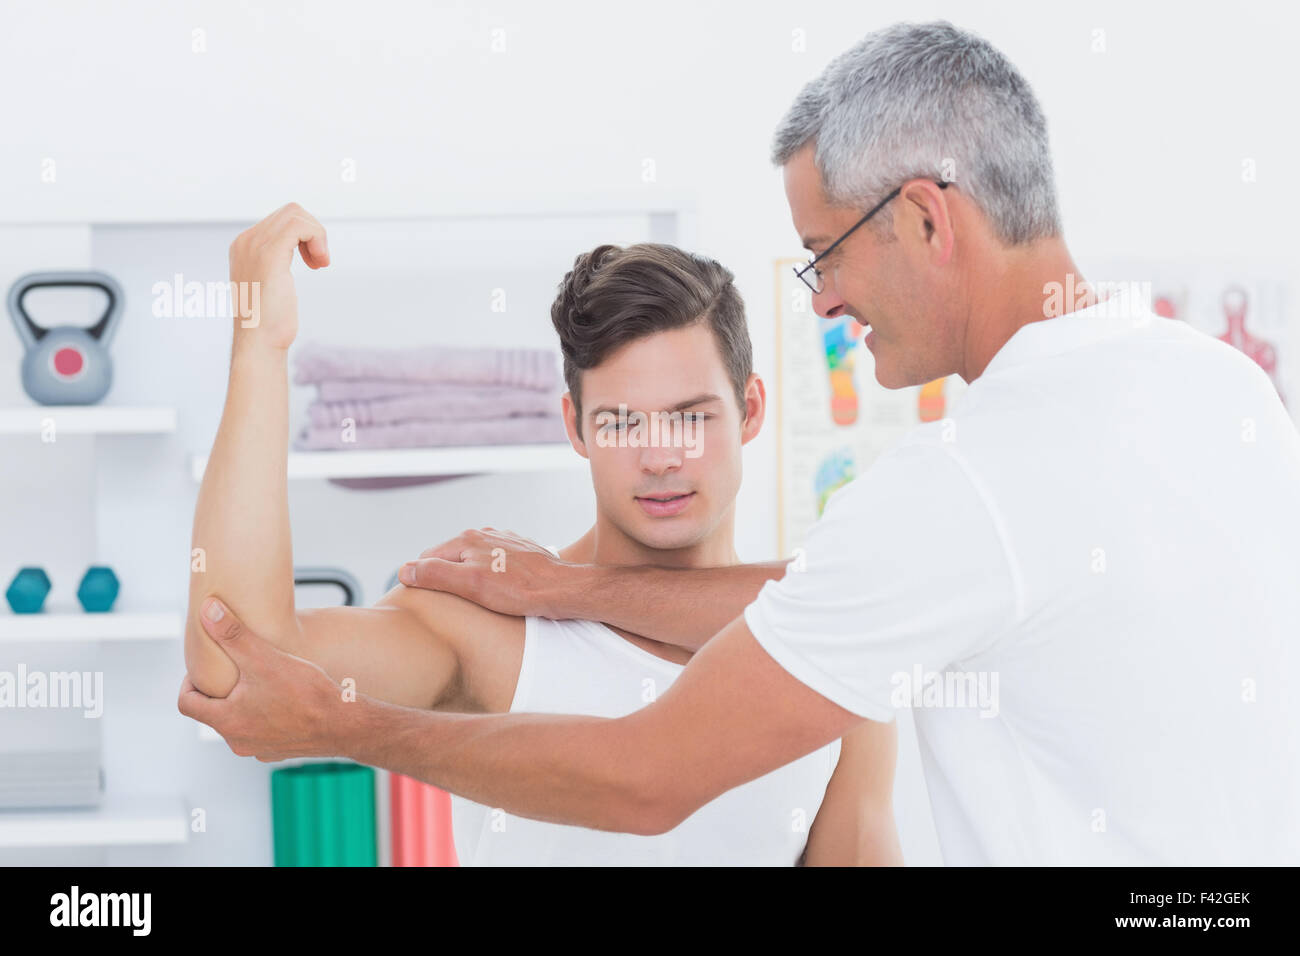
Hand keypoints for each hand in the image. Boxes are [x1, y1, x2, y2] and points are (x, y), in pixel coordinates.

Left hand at [177, 598, 347, 761]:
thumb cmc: (304, 693)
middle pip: (213, 713)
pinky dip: (265, 716)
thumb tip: (207, 609)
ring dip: (244, 704)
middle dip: (221, 691)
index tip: (205, 668)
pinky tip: (284, 700)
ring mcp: (258, 749)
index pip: (186, 704)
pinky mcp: (279, 751)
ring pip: (239, 723)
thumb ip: (232, 634)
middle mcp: (237, 741)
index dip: (189, 682)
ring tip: (262, 682)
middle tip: (237, 669)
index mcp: (226, 721)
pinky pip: (262, 732)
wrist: (344, 725)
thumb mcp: (264, 658)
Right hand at [228, 202, 329, 350]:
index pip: (281, 219)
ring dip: (318, 236)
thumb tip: (300, 249)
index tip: (314, 261)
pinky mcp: (270, 255)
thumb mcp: (272, 283)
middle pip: (291, 212)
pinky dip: (318, 239)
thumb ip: (277, 262)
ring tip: (320, 262)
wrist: (258, 342)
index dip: (305, 236)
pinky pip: (300, 226)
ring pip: (297, 215)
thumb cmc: (269, 322)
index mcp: (244, 245)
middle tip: (319, 262)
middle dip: (314, 233)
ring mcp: (255, 246)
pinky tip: (320, 263)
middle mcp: (246, 241)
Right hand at [399, 527, 572, 618]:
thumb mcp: (471, 586)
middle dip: (447, 578)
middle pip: (450, 558)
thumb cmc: (517, 591)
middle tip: (454, 604)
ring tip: (478, 600)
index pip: (428, 559)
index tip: (429, 602)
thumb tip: (405, 571)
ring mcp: (503, 541)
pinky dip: (490, 576)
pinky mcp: (519, 551)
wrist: (562, 589)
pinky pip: (494, 563)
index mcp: (466, 539)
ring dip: (469, 577)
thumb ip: (436, 575)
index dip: (424, 580)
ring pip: (472, 560)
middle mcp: (484, 534)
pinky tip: (500, 591)